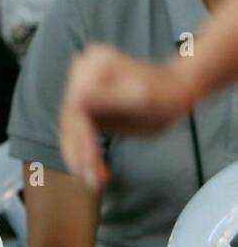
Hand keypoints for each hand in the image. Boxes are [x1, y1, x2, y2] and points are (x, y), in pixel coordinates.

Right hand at [59, 43, 192, 186]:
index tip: (90, 168)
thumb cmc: (167, 96)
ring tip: (90, 179)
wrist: (176, 89)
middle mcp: (82, 69)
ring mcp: (79, 83)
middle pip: (69, 118)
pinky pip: (74, 126)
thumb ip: (112, 100)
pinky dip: (79, 147)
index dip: (80, 141)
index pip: (77, 110)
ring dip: (76, 154)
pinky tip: (86, 167)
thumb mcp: (144, 99)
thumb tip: (79, 102)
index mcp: (96, 65)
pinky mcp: (81, 97)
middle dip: (78, 152)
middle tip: (90, 181)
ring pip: (68, 126)